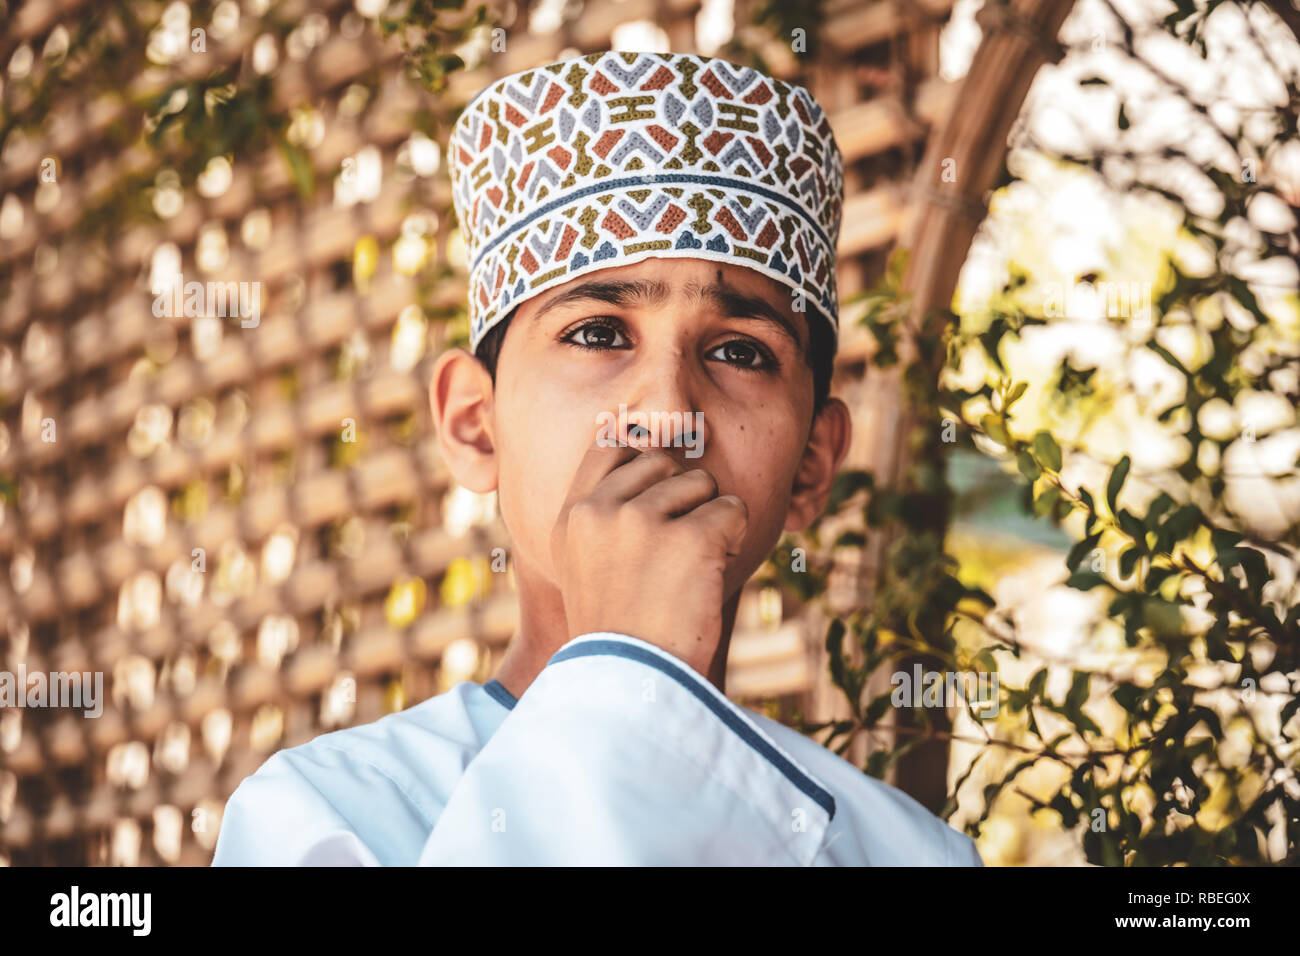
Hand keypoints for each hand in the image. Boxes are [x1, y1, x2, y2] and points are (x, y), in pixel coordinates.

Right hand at [550, 436, 748, 679]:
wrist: (634, 685)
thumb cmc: (622, 630)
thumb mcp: (586, 564)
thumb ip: (606, 511)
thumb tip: (652, 448)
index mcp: (571, 517)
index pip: (611, 442)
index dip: (646, 453)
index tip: (663, 485)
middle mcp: (600, 511)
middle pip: (663, 460)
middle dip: (684, 495)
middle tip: (679, 547)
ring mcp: (642, 522)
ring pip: (702, 482)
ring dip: (710, 519)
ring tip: (691, 569)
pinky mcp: (690, 539)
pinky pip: (733, 508)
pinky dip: (735, 538)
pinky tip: (712, 574)